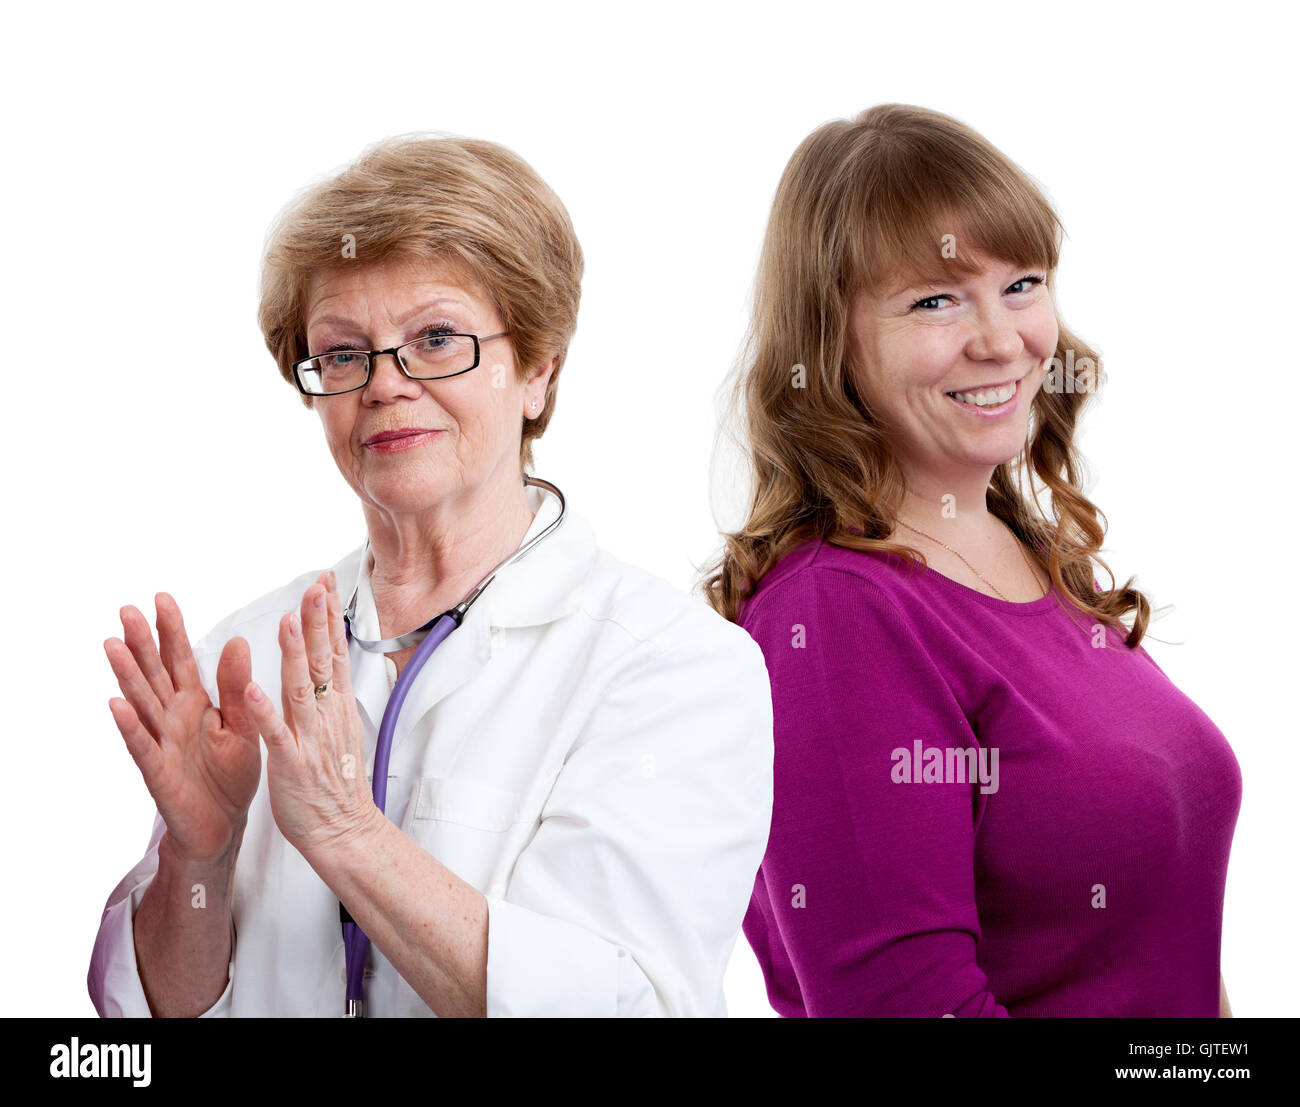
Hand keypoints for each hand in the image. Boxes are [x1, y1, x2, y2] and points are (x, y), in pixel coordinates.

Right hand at [105, 593, 261, 863]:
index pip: (181, 659)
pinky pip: (143, 747)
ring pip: (142, 703)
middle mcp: (173, 717)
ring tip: (113, 644)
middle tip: (127, 610)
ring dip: (127, 675)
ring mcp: (162, 743)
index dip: (172, 630)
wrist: (225, 823)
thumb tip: (239, 641)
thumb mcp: (244, 724)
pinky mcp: (159, 773)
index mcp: (195, 702)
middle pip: (154, 674)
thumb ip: (238, 687)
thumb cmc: (231, 773)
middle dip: (142, 643)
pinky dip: (129, 727)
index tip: (162, 598)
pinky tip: (116, 705)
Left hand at [242, 570, 378, 855]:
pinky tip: (253, 689)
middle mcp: (326, 716)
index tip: (325, 583)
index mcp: (335, 706)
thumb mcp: (339, 729)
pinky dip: (264, 712)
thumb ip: (330, 694)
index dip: (329, 616)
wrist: (344, 831)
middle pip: (321, 660)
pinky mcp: (291, 764)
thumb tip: (328, 662)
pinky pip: (276, 735)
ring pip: (300, 689)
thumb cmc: (335, 784)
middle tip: (316, 585)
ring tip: (288, 620)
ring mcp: (310, 738)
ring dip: (294, 653)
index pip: (332, 651)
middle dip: (318, 620)